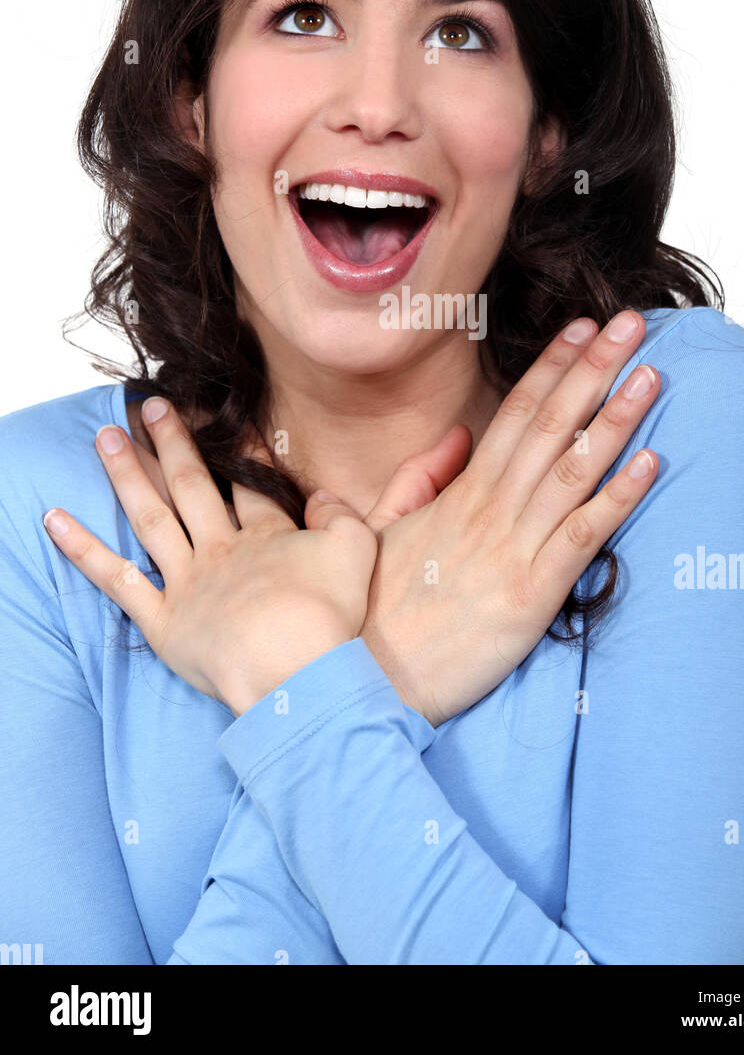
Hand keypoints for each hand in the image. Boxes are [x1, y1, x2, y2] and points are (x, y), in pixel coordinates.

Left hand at [42, 399, 376, 715]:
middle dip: (173, 443)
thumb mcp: (355, 551)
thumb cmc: (328, 617)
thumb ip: (340, 515)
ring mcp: (188, 582)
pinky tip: (54, 519)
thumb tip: (322, 493)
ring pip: (151, 518)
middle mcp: (221, 550)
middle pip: (193, 486)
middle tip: (152, 407)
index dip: (242, 451)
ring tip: (103, 437)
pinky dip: (83, 549)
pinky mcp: (163, 621)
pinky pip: (116, 580)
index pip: (251, 485)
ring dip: (127, 475)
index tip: (229, 421)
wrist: (297, 671)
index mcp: (268, 536)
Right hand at [357, 311, 660, 727]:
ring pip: (574, 469)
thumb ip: (416, 477)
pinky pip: (584, 536)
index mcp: (461, 493)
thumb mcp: (379, 530)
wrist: (363, 679)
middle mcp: (491, 509)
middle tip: (631, 323)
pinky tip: (652, 462)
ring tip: (651, 374)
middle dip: (595, 368)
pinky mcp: (533, 595)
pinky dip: (619, 496)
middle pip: (552, 425)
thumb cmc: (373, 610)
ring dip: (616, 417)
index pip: (516, 414)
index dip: (554, 367)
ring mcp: (513, 549)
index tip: (584, 329)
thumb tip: (455, 435)